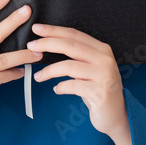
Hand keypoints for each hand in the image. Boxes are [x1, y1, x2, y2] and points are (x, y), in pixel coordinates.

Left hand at [29, 23, 128, 139]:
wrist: (115, 116)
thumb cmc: (97, 89)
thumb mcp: (90, 68)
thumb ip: (76, 56)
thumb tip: (46, 44)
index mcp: (102, 49)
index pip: (74, 34)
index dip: (54, 30)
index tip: (36, 28)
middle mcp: (105, 59)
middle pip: (70, 46)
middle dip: (47, 44)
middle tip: (30, 46)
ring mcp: (104, 76)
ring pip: (68, 66)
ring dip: (48, 71)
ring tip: (38, 76)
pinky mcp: (100, 92)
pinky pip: (72, 86)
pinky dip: (60, 87)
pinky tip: (57, 89)